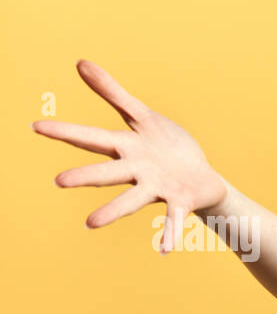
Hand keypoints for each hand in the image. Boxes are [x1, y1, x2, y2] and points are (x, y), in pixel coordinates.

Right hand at [32, 60, 226, 252]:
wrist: (203, 177)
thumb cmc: (168, 147)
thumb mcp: (143, 116)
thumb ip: (113, 93)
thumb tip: (80, 62)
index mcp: (127, 149)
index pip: (91, 138)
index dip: (65, 132)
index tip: (36, 125)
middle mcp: (137, 171)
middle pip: (108, 173)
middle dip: (86, 175)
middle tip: (60, 180)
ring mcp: (157, 188)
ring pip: (132, 200)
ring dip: (112, 211)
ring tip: (91, 223)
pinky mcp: (180, 202)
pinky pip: (173, 219)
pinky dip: (169, 234)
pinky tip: (163, 250)